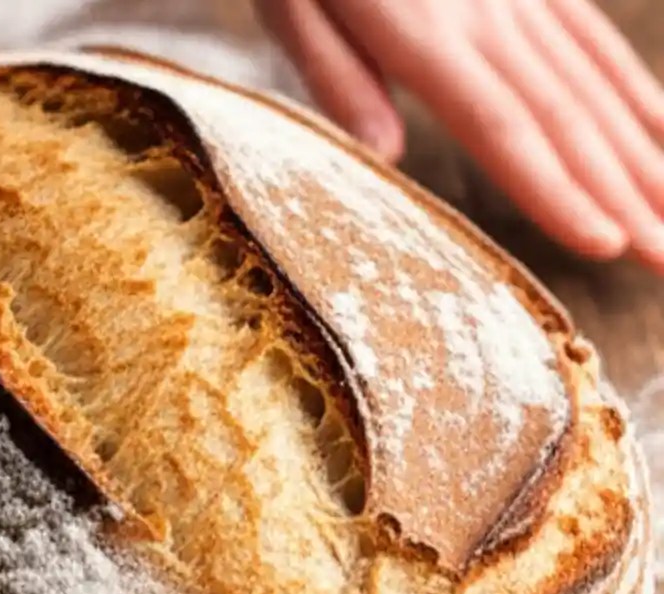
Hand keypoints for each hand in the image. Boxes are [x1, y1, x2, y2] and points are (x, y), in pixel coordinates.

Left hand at [257, 0, 663, 270]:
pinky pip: (592, 40)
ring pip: (594, 83)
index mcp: (418, 31)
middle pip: (565, 115)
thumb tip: (383, 156)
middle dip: (626, 193)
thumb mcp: (291, 2)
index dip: (554, 188)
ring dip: (646, 156)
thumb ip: (336, 72)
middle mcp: (486, 12)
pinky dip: (636, 92)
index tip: (606, 243)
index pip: (501, 124)